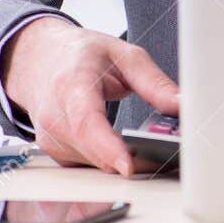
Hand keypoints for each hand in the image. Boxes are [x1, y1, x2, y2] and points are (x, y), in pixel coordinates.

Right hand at [1, 17, 179, 175]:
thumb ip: (155, 83)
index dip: (108, 148)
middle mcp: (54, 115)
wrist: (40, 58)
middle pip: (92, 150)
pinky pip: (85, 165)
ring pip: (91, 163)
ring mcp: (49, 137)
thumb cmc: (81, 55)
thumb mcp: (125, 55)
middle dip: (129, 157)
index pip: (87, 123)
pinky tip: (121, 149)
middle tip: (163, 155)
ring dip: (120, 160)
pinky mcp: (53, 151)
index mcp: (72, 85)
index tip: (128, 167)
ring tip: (145, 145)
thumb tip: (183, 105)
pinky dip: (107, 160)